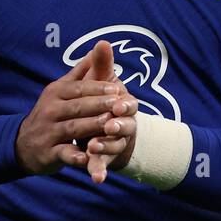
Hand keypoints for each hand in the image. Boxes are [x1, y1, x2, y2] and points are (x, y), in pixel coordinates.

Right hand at [14, 45, 131, 175]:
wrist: (23, 144)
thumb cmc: (51, 113)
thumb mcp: (61, 90)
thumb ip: (82, 71)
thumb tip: (100, 46)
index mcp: (56, 93)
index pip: (79, 88)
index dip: (97, 88)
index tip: (117, 88)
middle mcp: (50, 110)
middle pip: (78, 107)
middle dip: (99, 105)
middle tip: (119, 104)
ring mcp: (48, 133)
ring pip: (73, 128)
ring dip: (91, 127)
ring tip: (110, 125)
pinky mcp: (48, 153)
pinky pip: (64, 154)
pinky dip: (75, 156)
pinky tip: (88, 157)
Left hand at [82, 40, 137, 183]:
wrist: (101, 127)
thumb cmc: (102, 101)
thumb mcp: (102, 84)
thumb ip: (102, 66)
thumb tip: (103, 42)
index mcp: (124, 105)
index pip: (128, 104)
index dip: (124, 104)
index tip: (118, 103)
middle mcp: (123, 125)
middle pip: (124, 127)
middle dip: (116, 126)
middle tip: (108, 126)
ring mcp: (114, 143)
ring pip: (112, 146)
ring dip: (105, 147)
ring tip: (92, 148)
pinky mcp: (103, 158)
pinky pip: (102, 165)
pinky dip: (99, 171)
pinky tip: (96, 179)